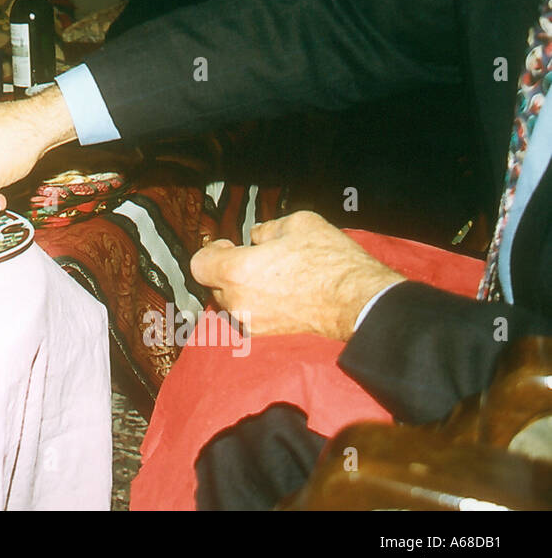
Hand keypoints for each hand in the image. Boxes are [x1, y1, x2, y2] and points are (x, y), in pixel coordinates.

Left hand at [190, 210, 403, 339]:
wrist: (358, 301)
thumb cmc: (330, 262)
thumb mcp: (298, 224)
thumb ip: (266, 229)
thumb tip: (256, 237)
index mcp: (236, 272)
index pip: (198, 265)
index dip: (211, 251)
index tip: (228, 245)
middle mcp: (238, 301)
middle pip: (214, 284)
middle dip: (228, 269)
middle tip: (254, 258)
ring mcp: (251, 321)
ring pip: (231, 301)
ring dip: (242, 287)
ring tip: (271, 275)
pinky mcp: (266, 333)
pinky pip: (248, 314)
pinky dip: (256, 303)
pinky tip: (280, 291)